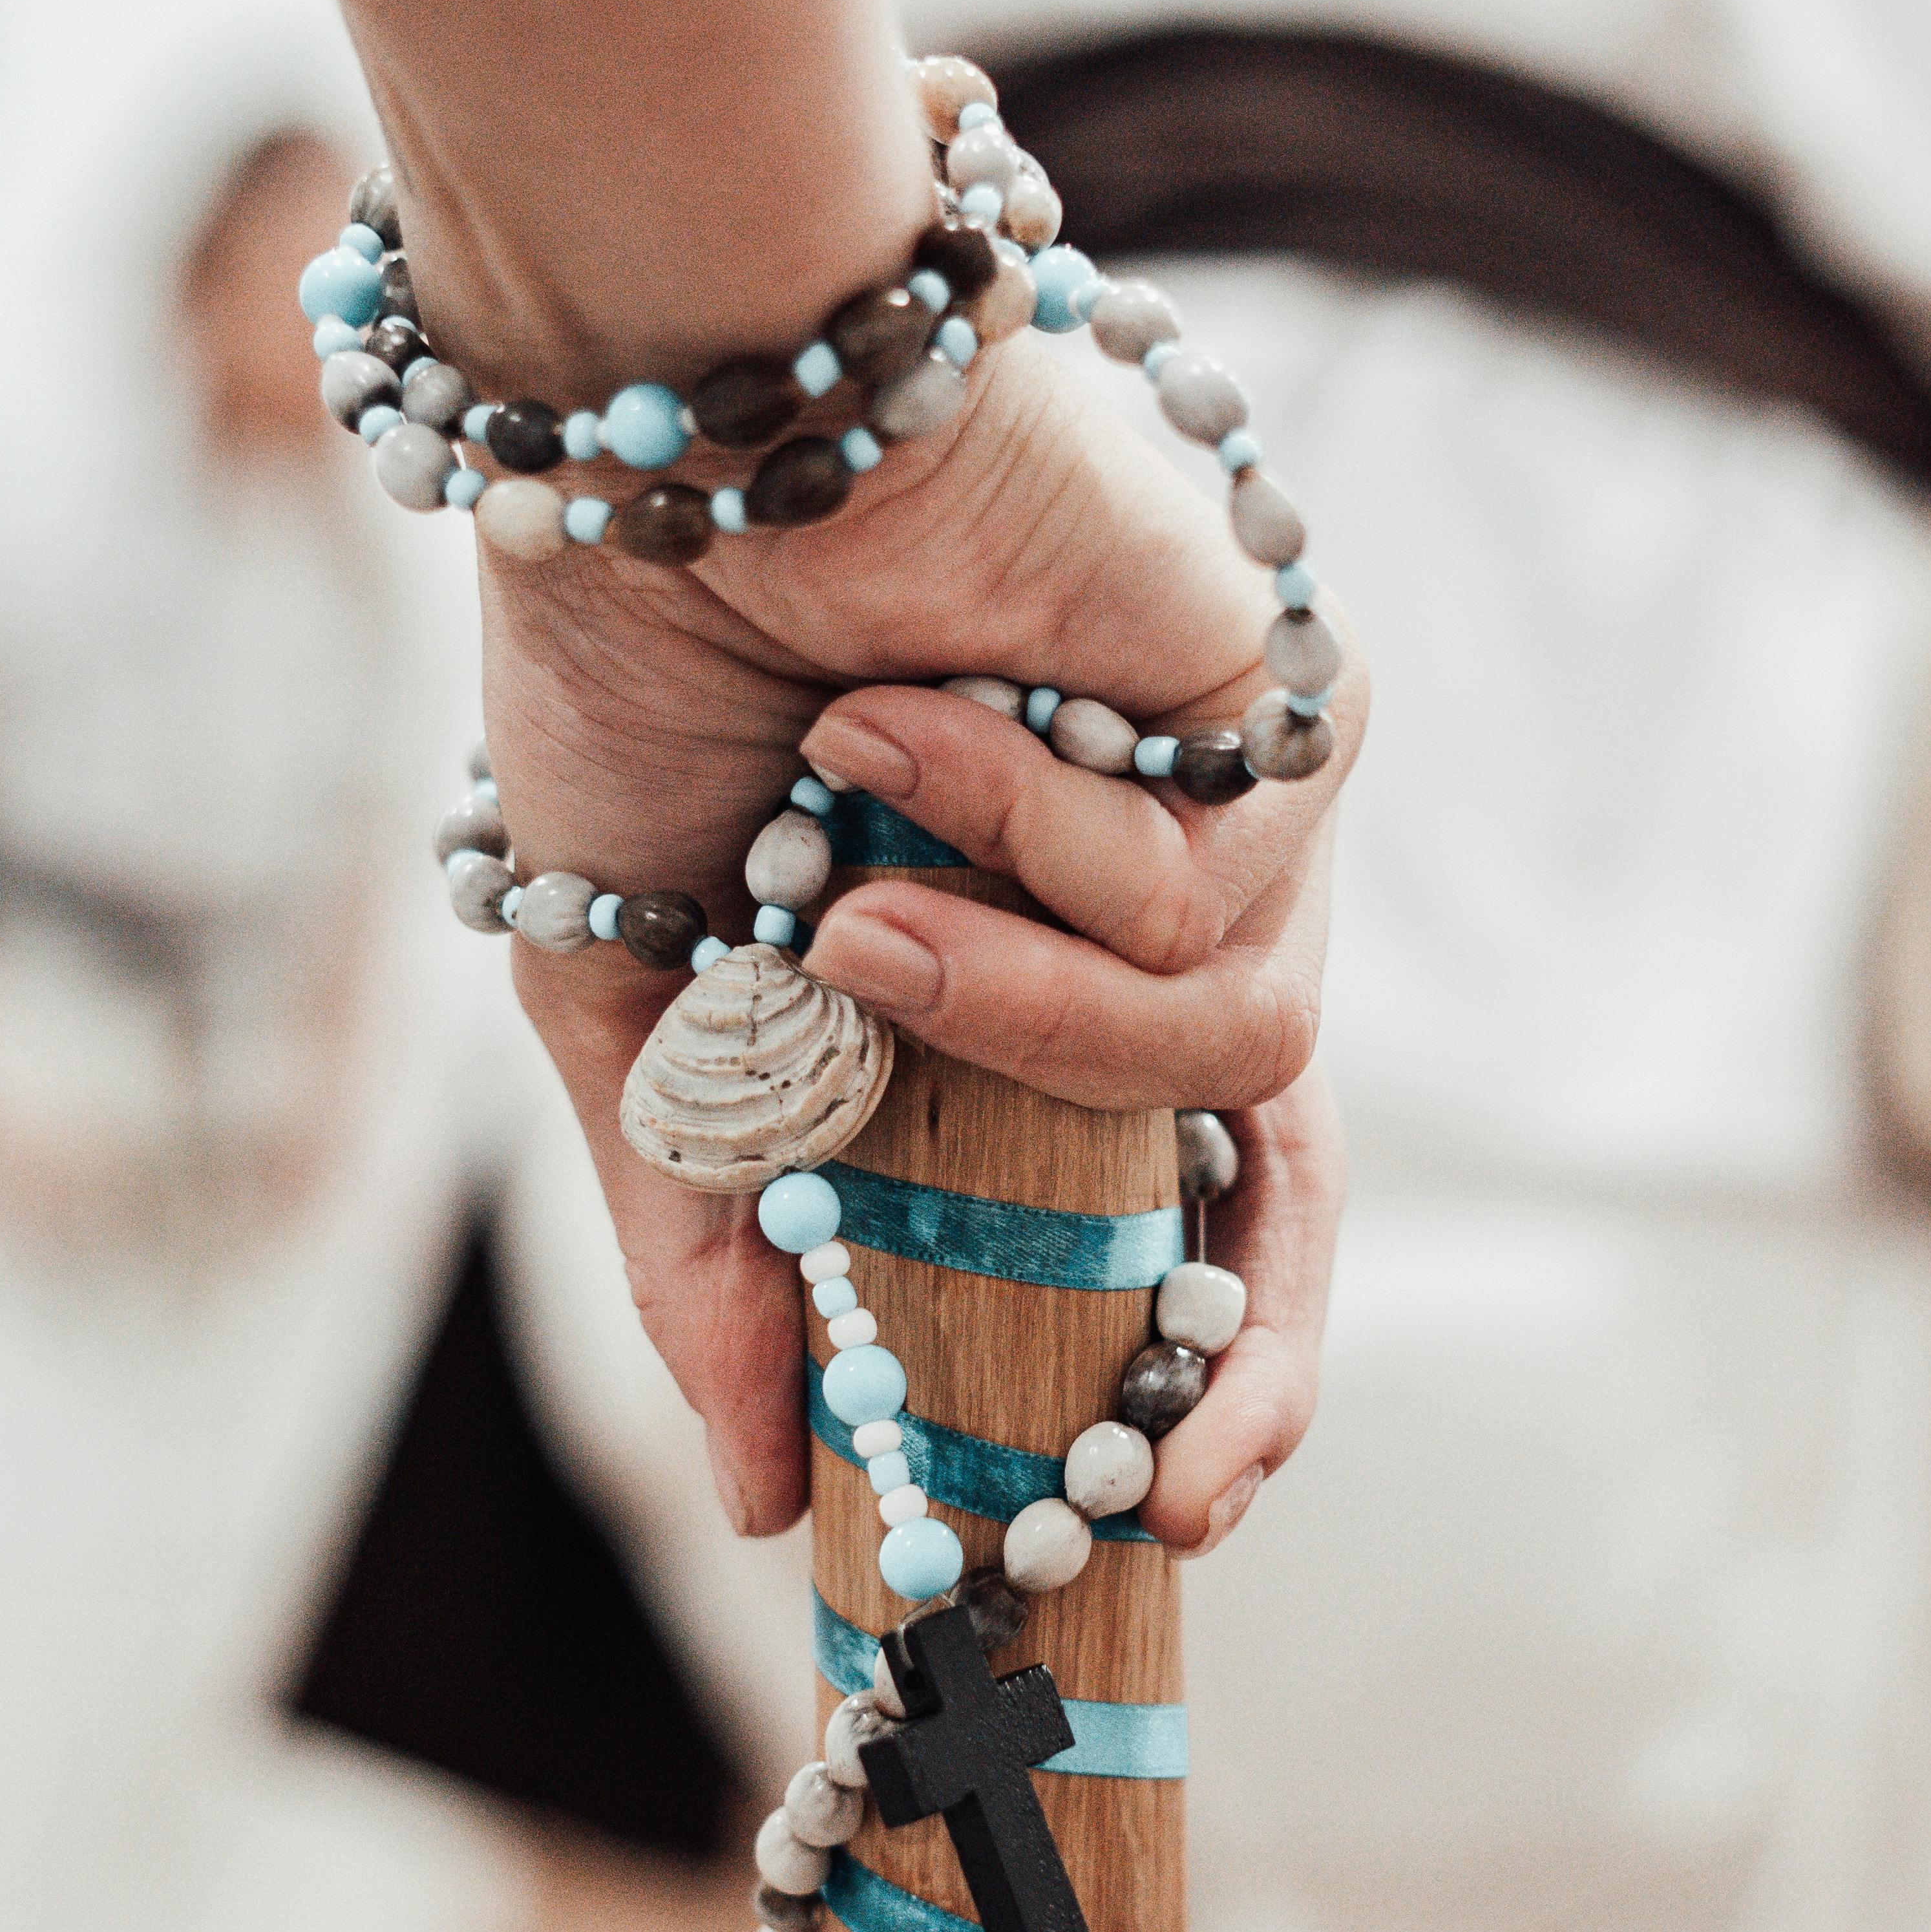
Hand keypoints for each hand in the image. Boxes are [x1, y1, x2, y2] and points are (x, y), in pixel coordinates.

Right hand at [472, 325, 1363, 1534]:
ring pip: (1234, 1042)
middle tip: (1177, 1496)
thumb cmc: (643, 658)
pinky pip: (1193, 892)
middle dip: (1252, 1351)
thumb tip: (756, 1495)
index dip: (1193, 1369)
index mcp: (1031, 957)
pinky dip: (1016, 842)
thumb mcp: (640, 1001)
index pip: (1172, 1199)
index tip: (1154, 1521)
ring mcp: (1241, 805)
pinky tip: (905, 718)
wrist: (681, 410)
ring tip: (847, 910)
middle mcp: (1164, 893)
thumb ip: (713, 1246)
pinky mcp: (1285, 706)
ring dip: (1013, 1009)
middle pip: (1290, 1172)